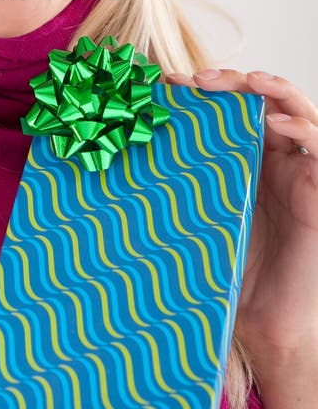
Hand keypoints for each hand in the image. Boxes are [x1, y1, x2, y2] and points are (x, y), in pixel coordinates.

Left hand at [164, 68, 317, 360]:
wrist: (264, 327)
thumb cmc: (225, 272)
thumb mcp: (192, 218)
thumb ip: (170, 186)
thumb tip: (109, 157)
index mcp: (242, 158)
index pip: (227, 108)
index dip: (202, 91)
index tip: (166, 85)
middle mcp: (273, 158)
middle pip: (260, 100)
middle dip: (233, 82)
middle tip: (200, 81)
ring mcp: (299, 171)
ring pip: (296, 110)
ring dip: (273, 89)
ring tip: (249, 82)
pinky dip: (302, 126)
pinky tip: (278, 123)